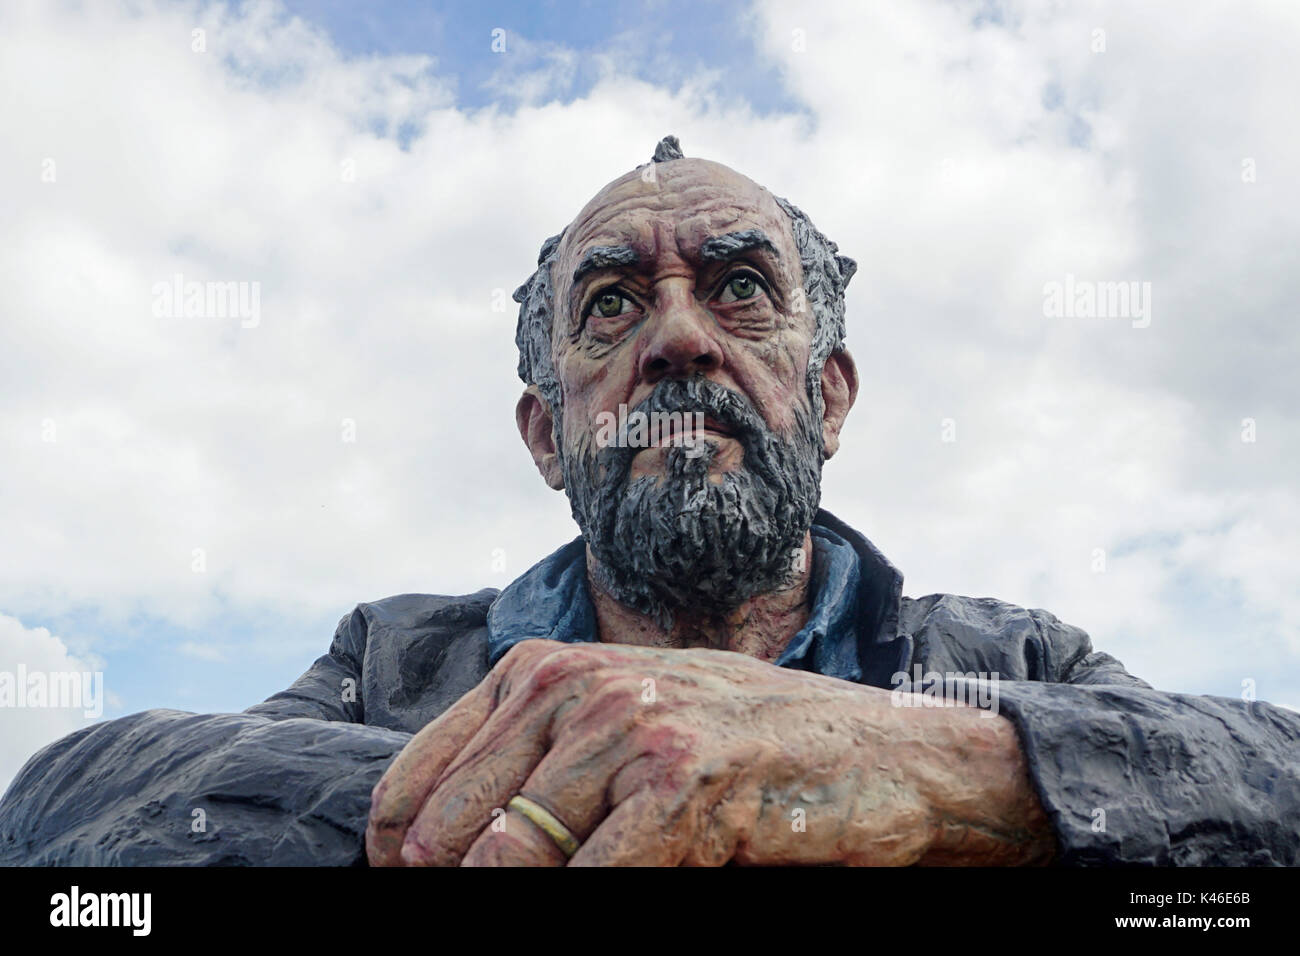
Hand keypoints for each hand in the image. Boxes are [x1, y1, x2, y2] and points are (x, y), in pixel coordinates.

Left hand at [366, 639, 1054, 865]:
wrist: (878, 752)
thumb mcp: (620, 731)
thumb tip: (435, 851)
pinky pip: (593, 878)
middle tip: (481, 912)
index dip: (397, 862)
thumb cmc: (740, 748)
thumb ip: (533, 765)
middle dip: (454, 892)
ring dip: (522, 898)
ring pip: (509, 861)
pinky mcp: (684, 778)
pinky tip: (636, 881)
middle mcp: (576, 687)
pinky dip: (594, 900)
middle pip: (446, 834)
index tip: (411, 894)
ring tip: (587, 881)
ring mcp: (631, 727)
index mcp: (541, 672)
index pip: (410, 786)